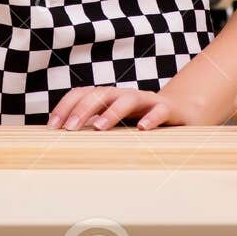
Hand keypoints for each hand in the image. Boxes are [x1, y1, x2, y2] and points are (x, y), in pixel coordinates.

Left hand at [47, 86, 211, 130]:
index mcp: (110, 97)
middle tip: (69, 129)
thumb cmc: (143, 121)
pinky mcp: (169, 109)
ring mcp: (148, 101)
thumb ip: (95, 127)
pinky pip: (160, 110)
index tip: (53, 126)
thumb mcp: (117, 124)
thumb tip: (63, 142)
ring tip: (100, 127)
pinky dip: (151, 117)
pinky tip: (142, 128)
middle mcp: (126, 95)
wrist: (183, 112)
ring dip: (112, 111)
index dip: (66, 106)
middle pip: (101, 94)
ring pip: (128, 99)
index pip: (83, 94)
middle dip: (83, 109)